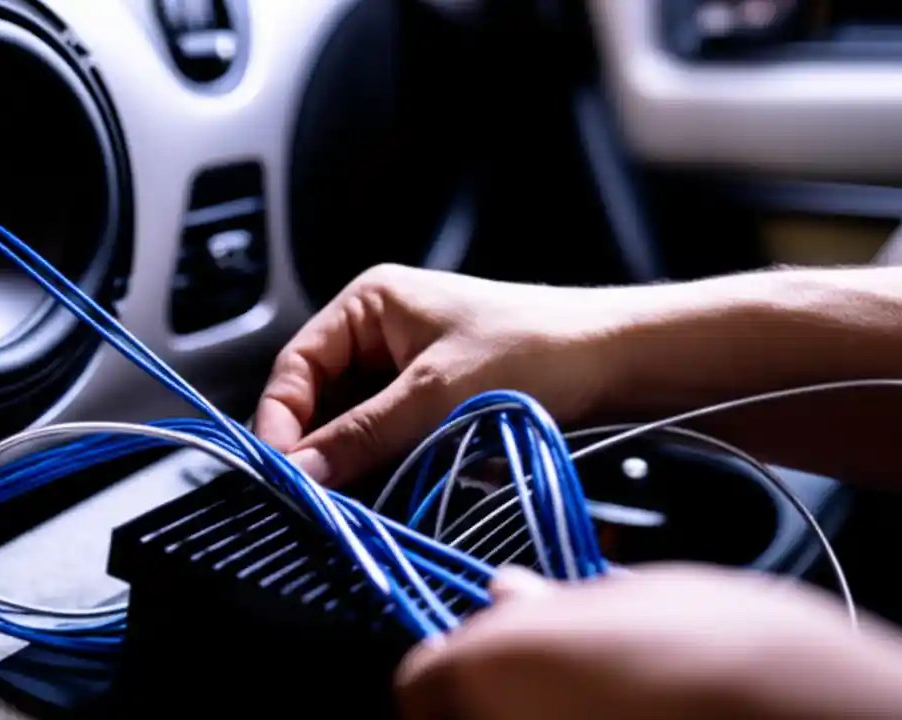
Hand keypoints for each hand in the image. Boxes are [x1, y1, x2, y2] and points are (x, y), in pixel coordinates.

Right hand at [254, 264, 627, 486]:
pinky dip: (386, 462)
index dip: (282, 419)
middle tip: (321, 494)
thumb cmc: (538, 347)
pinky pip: (390, 436)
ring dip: (356, 459)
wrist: (620, 360)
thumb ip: (364, 434)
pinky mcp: (435, 399)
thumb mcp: (437, 394)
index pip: (295, 365)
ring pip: (355, 423)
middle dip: (321, 446)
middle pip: (321, 398)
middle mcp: (382, 331)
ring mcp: (408, 367)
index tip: (284, 470)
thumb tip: (303, 471)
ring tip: (361, 492)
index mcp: (371, 303)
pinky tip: (393, 485)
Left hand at [396, 564, 901, 719]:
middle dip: (492, 694)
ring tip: (598, 699)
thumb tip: (504, 593)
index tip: (491, 651)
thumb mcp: (631, 594)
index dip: (456, 662)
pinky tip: (622, 718)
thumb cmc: (725, 645)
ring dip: (527, 713)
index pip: (420, 679)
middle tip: (551, 676)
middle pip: (456, 714)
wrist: (822, 718)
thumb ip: (550, 603)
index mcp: (483, 668)